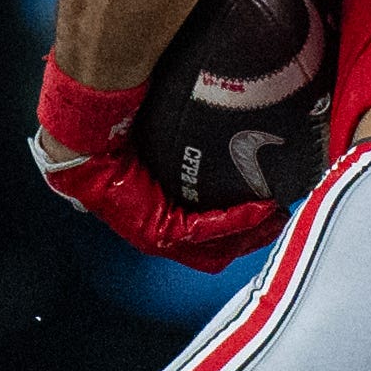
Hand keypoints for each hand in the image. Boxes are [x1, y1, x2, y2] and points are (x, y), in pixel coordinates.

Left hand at [30, 131, 287, 273]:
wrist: (88, 137)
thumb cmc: (123, 134)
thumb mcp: (170, 148)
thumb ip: (196, 151)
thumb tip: (227, 120)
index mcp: (161, 216)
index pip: (211, 235)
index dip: (243, 228)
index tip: (271, 208)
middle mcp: (160, 234)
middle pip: (220, 250)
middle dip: (254, 237)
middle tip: (282, 217)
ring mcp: (158, 237)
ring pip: (219, 247)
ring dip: (252, 232)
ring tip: (276, 214)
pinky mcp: (158, 233)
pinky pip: (207, 230)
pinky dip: (237, 220)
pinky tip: (260, 207)